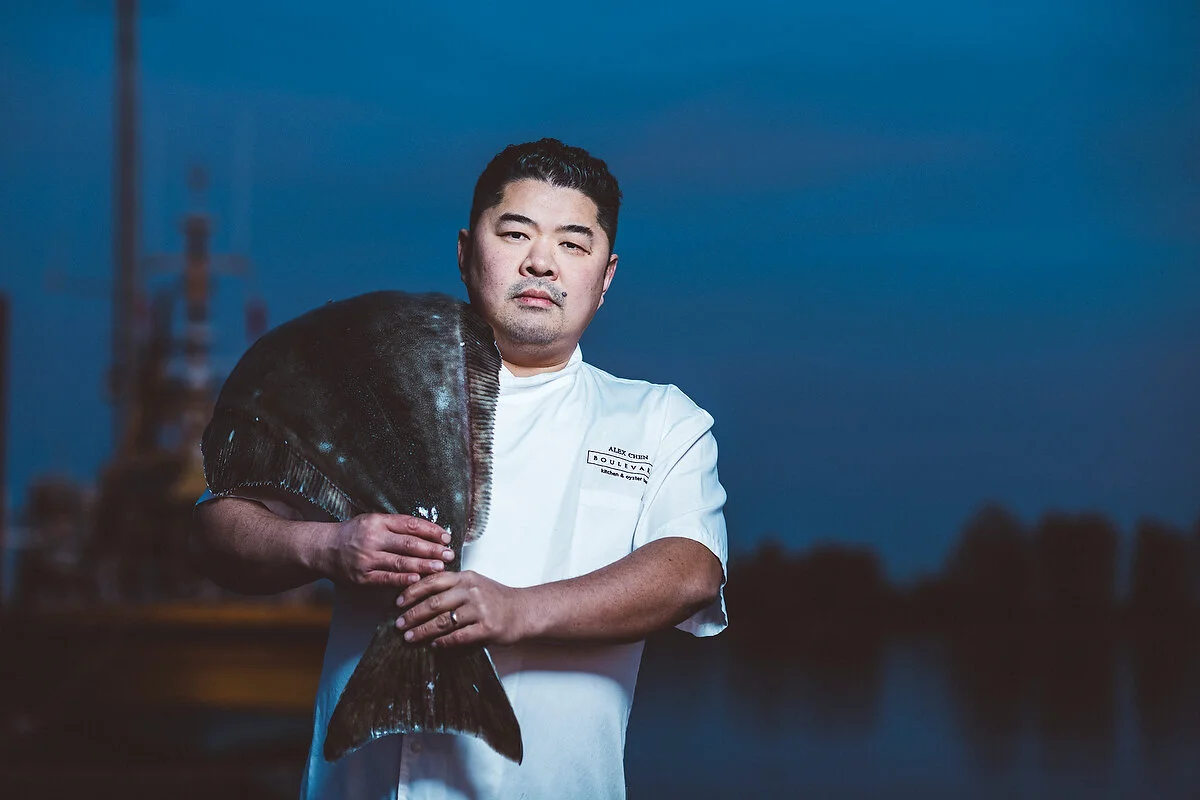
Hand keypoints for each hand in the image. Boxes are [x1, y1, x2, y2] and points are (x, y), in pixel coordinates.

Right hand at [321, 513, 453, 588]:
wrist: (323, 549)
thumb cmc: (352, 534)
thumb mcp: (372, 520)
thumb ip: (396, 525)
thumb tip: (427, 531)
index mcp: (377, 521)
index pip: (410, 524)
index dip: (431, 530)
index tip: (446, 536)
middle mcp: (373, 538)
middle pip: (409, 543)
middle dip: (432, 549)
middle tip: (449, 553)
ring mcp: (367, 559)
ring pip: (400, 562)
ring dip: (423, 565)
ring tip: (441, 567)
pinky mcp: (362, 577)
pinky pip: (386, 579)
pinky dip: (403, 580)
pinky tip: (418, 580)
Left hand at [395, 571, 531, 647]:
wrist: (523, 611)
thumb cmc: (495, 598)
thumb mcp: (474, 584)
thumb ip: (451, 586)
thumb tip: (419, 596)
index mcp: (466, 577)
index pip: (433, 581)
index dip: (412, 592)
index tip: (398, 603)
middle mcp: (472, 591)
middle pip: (434, 603)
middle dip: (413, 615)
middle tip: (399, 624)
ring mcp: (480, 609)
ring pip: (444, 621)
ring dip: (423, 630)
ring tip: (410, 637)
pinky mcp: (487, 628)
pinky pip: (458, 636)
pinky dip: (443, 642)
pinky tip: (434, 645)